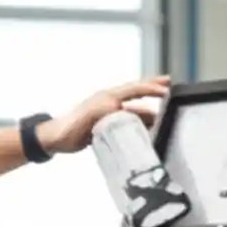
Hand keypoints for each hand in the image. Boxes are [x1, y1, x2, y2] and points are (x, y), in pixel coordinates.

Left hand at [38, 75, 171, 154]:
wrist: (55, 139)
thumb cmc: (68, 129)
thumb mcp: (86, 118)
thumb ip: (101, 111)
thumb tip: (120, 106)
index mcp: (107, 98)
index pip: (134, 89)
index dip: (151, 88)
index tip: (167, 90)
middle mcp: (110, 103)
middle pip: (137, 94)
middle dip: (154, 89)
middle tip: (171, 86)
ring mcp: (109, 114)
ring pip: (135, 111)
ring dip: (150, 113)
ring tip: (165, 117)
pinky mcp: (107, 126)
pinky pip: (128, 123)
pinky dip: (139, 126)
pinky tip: (148, 132)